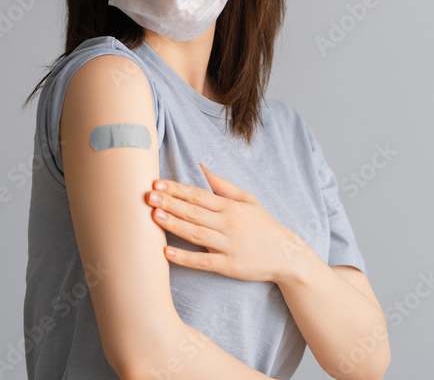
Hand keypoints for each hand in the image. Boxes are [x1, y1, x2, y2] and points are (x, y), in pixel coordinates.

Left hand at [145, 163, 306, 282]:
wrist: (286, 255)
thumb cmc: (263, 226)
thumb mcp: (248, 200)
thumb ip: (223, 185)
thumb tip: (202, 167)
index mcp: (231, 206)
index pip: (198, 195)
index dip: (176, 189)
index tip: (157, 184)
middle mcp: (228, 223)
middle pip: (193, 211)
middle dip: (169, 203)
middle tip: (147, 196)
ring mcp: (228, 245)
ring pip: (195, 233)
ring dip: (174, 224)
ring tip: (154, 216)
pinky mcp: (229, 266)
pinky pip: (203, 261)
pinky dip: (185, 258)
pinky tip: (167, 253)